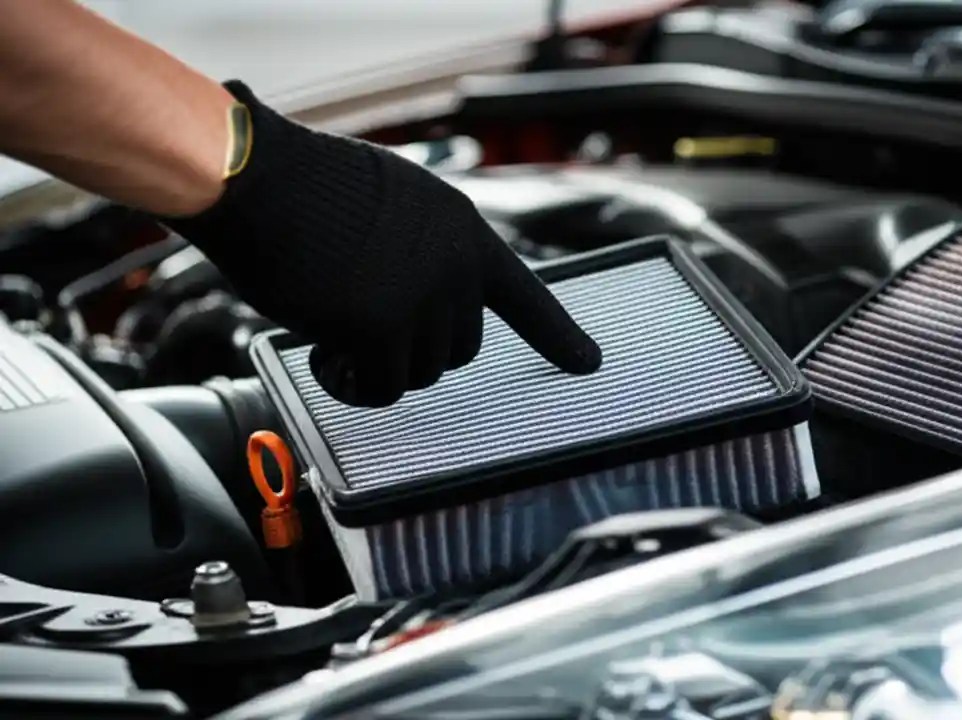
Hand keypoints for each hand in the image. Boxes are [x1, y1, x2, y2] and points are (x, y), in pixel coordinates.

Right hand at [164, 81, 599, 406]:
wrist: (258, 177)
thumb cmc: (306, 184)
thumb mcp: (392, 201)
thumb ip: (421, 246)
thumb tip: (421, 290)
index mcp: (463, 231)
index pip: (524, 293)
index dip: (557, 334)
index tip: (588, 363)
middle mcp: (457, 267)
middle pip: (460, 348)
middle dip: (415, 349)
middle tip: (362, 329)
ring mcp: (424, 300)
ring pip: (420, 373)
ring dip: (378, 365)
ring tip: (333, 331)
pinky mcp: (383, 330)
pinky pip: (381, 388)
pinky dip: (351, 384)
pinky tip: (322, 353)